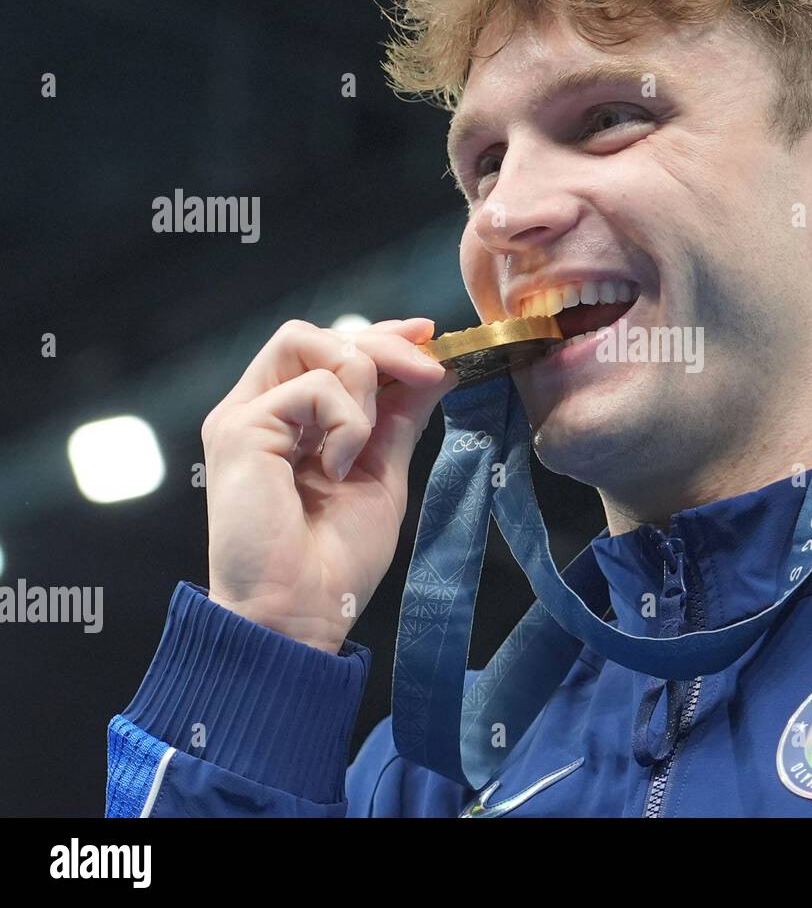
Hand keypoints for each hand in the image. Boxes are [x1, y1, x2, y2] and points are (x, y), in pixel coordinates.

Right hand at [201, 318, 457, 652]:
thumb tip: (437, 369)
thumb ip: (399, 418)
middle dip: (384, 345)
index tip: (429, 336)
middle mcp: (260, 411)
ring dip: (364, 383)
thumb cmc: (335, 559)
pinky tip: (341, 468)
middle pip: (318, 335)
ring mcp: (245, 417)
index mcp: (290, 422)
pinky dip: (347, 423)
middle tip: (430, 371)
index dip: (381, 335)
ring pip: (311, 344)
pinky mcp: (239, 429)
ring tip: (367, 443)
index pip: (329, 350)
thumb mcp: (383, 472)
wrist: (301, 612)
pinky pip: (314, 388)